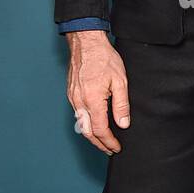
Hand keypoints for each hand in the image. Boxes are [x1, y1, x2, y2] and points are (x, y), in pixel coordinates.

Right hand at [66, 30, 129, 153]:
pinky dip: (85, 124)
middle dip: (99, 144)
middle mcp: (79, 102)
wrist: (86, 42)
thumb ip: (121, 105)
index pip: (100, 130)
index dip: (109, 142)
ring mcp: (73, 97)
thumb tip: (123, 124)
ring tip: (103, 141)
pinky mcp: (71, 93)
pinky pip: (77, 114)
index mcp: (93, 100)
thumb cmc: (103, 58)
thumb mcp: (120, 81)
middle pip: (87, 132)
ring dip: (91, 135)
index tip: (116, 147)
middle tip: (109, 150)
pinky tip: (93, 124)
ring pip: (80, 124)